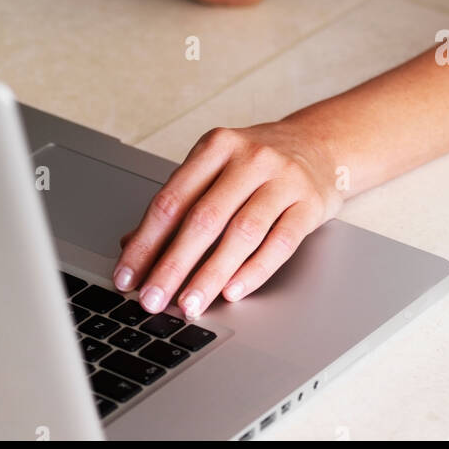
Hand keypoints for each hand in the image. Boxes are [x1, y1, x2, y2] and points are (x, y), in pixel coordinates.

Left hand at [112, 114, 347, 320]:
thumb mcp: (216, 167)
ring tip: (189, 304)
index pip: (172, 199)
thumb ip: (179, 202)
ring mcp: (282, 180)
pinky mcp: (309, 203)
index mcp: (217, 146)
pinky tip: (232, 292)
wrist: (321, 144)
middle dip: (173, 264)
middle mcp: (249, 159)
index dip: (146, 241)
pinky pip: (279, 243)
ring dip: (211, 274)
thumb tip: (130, 245)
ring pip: (241, 233)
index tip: (127, 275)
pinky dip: (253, 271)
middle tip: (152, 299)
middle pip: (204, 217)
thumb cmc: (259, 163)